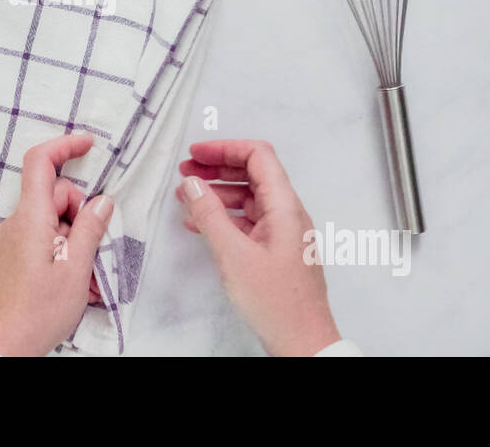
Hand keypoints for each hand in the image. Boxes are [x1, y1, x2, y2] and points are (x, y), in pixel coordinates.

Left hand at [0, 133, 114, 355]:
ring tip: (88, 277)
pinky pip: (41, 242)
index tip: (90, 145)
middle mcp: (16, 224)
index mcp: (30, 219)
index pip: (40, 162)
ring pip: (51, 222)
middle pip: (54, 195)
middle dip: (80, 212)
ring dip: (74, 239)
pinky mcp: (11, 260)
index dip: (64, 145)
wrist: (0, 349)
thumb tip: (102, 202)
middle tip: (94, 248)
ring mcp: (11, 242)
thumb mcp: (75, 271)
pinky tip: (74, 283)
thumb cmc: (37, 312)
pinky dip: (61, 253)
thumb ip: (90, 231)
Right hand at [176, 139, 340, 356]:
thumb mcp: (234, 256)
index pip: (258, 156)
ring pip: (249, 197)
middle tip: (186, 172)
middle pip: (253, 173)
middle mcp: (288, 214)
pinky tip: (201, 224)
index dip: (225, 149)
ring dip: (218, 193)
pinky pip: (249, 221)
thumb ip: (210, 216)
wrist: (303, 342)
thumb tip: (193, 184)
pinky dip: (225, 216)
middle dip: (217, 168)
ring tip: (187, 198)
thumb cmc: (277, 303)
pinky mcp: (276, 249)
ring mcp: (283, 232)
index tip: (195, 154)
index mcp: (285, 207)